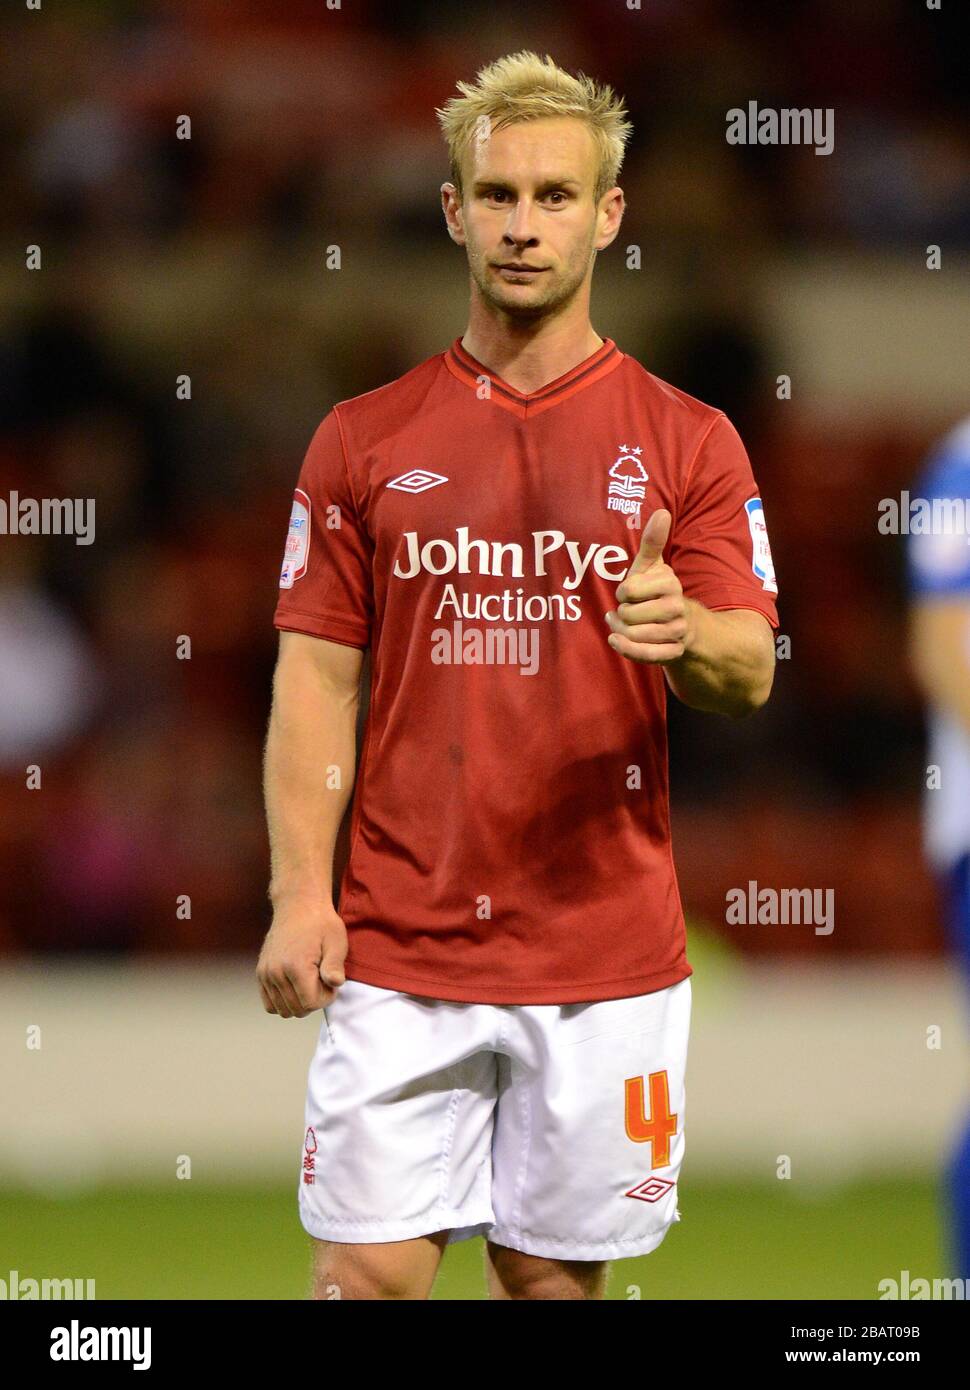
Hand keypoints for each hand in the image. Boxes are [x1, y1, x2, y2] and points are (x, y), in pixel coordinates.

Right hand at [256, 899, 347, 1017]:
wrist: (298, 906)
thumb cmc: (321, 923)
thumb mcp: (336, 941)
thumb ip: (335, 965)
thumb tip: (335, 984)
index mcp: (296, 965)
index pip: (311, 1003)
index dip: (326, 997)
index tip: (331, 980)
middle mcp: (276, 972)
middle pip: (297, 1009)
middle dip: (314, 1000)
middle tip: (322, 980)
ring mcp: (265, 974)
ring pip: (283, 1010)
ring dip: (300, 1002)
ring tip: (310, 982)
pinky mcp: (261, 974)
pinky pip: (269, 1004)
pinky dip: (284, 1002)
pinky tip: (297, 987)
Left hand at [605, 508, 690, 664]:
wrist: (685, 623)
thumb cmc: (658, 592)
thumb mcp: (653, 566)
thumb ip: (652, 542)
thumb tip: (662, 512)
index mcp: (670, 584)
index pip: (627, 590)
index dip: (623, 592)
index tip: (630, 592)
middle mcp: (676, 608)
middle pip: (628, 615)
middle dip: (621, 613)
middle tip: (628, 610)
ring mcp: (676, 632)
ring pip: (633, 635)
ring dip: (620, 630)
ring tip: (621, 624)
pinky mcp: (673, 652)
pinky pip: (645, 655)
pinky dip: (627, 649)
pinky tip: (616, 640)